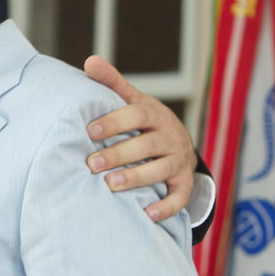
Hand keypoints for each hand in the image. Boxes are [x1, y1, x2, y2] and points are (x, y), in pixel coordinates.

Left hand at [82, 55, 195, 223]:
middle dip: (119, 154)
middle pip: (147, 145)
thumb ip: (112, 82)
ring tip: (111, 185)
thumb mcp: (132, 100)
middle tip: (91, 163)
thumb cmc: (144, 120)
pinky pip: (179, 197)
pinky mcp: (184, 183)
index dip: (115, 122)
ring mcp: (179, 160)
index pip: (137, 114)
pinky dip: (166, 206)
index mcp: (154, 113)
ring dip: (137, 178)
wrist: (178, 140)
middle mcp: (170, 136)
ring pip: (161, 170)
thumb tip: (90, 61)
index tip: (90, 131)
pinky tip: (147, 214)